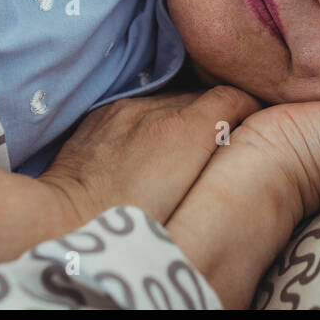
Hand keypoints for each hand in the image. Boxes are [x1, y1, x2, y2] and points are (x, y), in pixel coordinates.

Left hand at [36, 83, 262, 226]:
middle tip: (224, 141)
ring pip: (169, 101)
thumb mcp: (189, 201)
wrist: (64, 219)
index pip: (231, 96)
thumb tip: (235, 134)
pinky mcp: (102, 115)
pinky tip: (148, 149)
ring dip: (182, 117)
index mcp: (184, 129)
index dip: (248, 108)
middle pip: (201, 96)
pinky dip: (152, 122)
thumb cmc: (133, 224)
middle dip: (216, 113)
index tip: (255, 126)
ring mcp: (126, 109)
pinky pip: (139, 109)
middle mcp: (156, 108)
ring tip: (184, 149)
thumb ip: (217, 158)